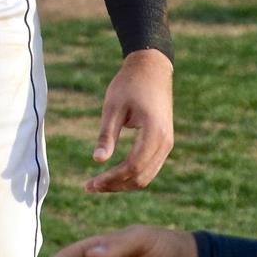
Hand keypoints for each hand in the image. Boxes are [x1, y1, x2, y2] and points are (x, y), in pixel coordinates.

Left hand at [86, 47, 173, 191]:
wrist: (151, 70)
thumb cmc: (129, 84)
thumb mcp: (113, 107)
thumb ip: (106, 134)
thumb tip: (97, 160)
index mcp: (154, 133)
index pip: (132, 166)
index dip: (111, 178)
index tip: (90, 183)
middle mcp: (165, 143)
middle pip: (141, 176)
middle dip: (115, 185)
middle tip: (89, 187)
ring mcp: (167, 144)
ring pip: (147, 175)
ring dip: (123, 183)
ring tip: (98, 184)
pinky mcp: (163, 143)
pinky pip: (149, 167)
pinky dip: (131, 175)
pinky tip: (112, 174)